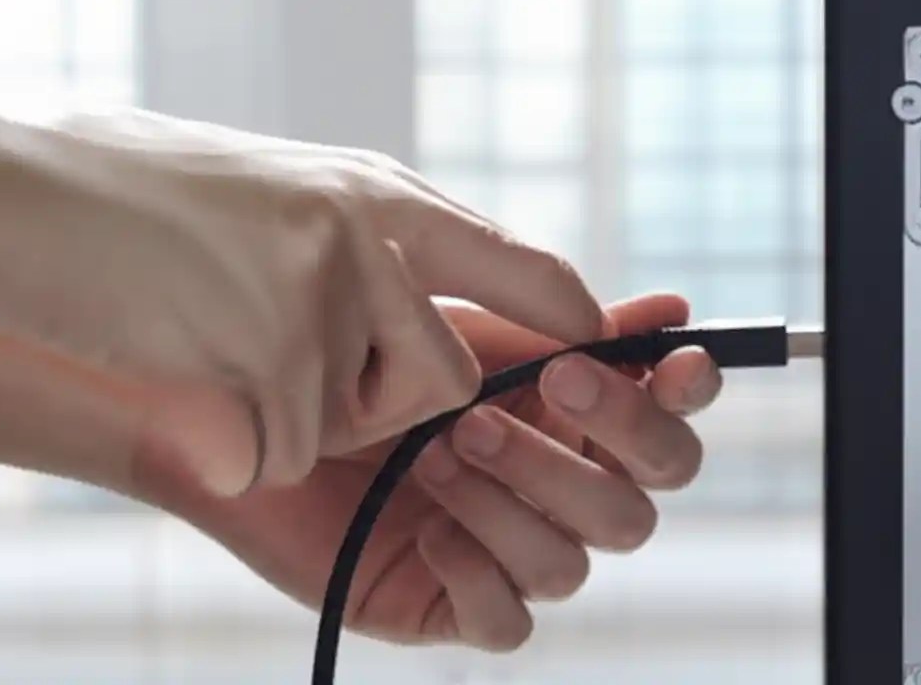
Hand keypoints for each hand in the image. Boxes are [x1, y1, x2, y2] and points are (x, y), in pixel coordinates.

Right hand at [0, 90, 601, 495]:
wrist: (31, 203)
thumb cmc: (161, 207)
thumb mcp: (298, 201)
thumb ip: (389, 247)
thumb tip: (465, 309)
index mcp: (383, 193)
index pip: (526, 266)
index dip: (574, 319)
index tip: (603, 349)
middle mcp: (370, 236)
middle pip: (450, 376)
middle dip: (391, 403)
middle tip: (295, 358)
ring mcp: (321, 294)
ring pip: (365, 419)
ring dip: (306, 415)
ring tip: (226, 346)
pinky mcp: (271, 360)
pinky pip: (290, 450)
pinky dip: (242, 439)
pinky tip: (190, 372)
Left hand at [141, 293, 721, 650]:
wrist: (238, 389)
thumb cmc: (346, 333)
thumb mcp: (455, 298)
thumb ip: (558, 302)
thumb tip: (673, 311)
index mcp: (565, 413)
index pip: (664, 423)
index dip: (682, 401)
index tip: (673, 365)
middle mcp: (545, 483)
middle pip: (641, 502)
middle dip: (596, 445)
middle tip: (524, 385)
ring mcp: (497, 545)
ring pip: (576, 562)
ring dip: (520, 499)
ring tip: (438, 449)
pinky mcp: (442, 600)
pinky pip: (509, 621)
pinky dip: (480, 573)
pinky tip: (427, 527)